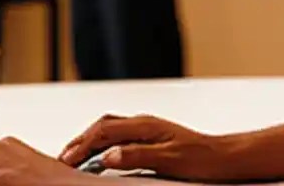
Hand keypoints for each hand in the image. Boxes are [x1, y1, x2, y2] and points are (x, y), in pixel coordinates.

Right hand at [59, 114, 229, 182]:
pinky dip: (102, 143)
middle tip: (61, 158)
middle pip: (101, 126)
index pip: (103, 132)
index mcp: (145, 125)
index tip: (65, 160)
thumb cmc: (201, 158)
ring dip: (89, 140)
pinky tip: (100, 155)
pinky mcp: (150, 137)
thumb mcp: (169, 159)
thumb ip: (138, 155)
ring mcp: (147, 128)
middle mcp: (144, 123)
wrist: (222, 157)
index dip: (81, 146)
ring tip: (74, 155)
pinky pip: (118, 135)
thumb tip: (108, 156)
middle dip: (79, 140)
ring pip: (109, 128)